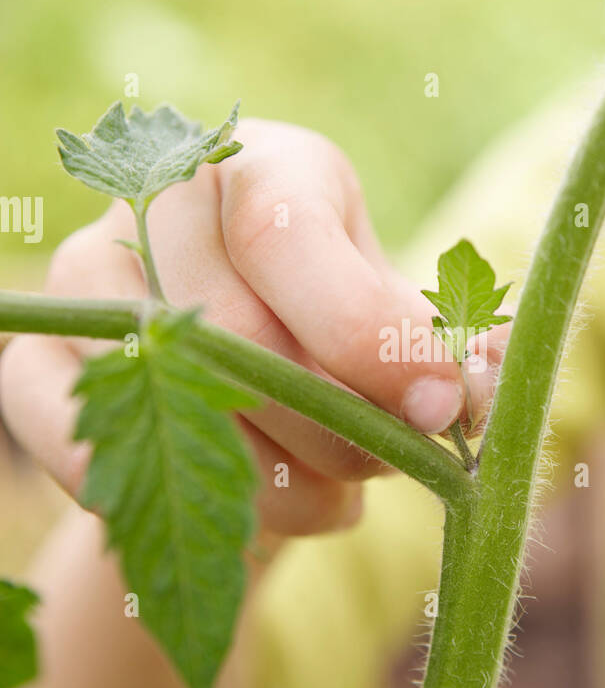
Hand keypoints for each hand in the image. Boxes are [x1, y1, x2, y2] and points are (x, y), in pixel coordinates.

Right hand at [1, 120, 499, 535]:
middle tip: (390, 466)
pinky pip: (82, 446)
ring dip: (274, 482)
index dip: (364, 329)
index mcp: (261, 165)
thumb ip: (448, 353)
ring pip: (170, 402)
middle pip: (233, 333)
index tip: (436, 405)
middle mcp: (155, 203)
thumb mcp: (404, 327)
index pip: (284, 232)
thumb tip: (478, 382)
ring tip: (338, 494)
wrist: (251, 371)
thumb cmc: (341, 336)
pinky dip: (180, 502)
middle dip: (335, 427)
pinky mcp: (36, 358)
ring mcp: (82, 277)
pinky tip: (255, 521)